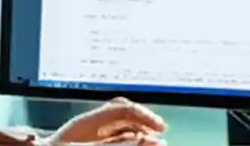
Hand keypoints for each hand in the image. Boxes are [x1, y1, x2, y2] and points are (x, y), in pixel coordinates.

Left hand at [46, 97, 166, 144]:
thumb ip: (117, 144)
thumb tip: (143, 139)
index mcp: (88, 121)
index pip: (122, 108)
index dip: (144, 115)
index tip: (160, 127)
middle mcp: (90, 123)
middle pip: (122, 112)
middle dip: (144, 119)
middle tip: (161, 131)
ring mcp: (90, 132)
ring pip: (120, 124)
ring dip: (139, 130)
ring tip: (154, 140)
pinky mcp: (90, 140)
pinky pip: (113, 134)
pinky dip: (129, 138)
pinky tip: (138, 143)